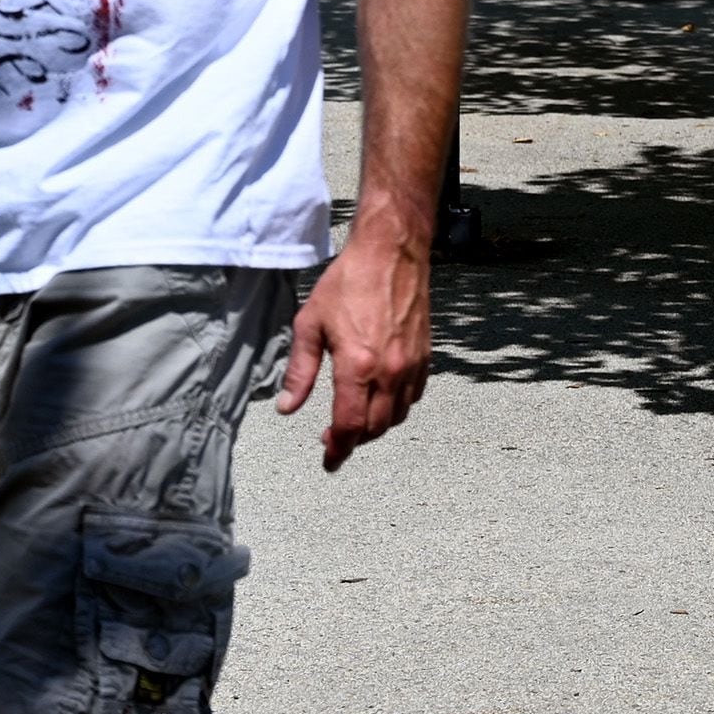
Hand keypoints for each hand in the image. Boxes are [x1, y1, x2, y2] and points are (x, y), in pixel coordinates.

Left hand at [278, 217, 431, 470]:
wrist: (392, 253)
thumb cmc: (347, 283)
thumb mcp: (310, 324)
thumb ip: (300, 371)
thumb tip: (287, 408)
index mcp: (357, 366)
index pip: (348, 426)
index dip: (336, 450)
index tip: (328, 461)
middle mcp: (389, 371)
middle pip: (375, 428)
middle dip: (353, 441)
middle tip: (333, 440)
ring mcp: (412, 364)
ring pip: (398, 415)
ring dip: (376, 426)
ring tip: (356, 420)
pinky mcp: (425, 355)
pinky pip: (415, 396)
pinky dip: (398, 407)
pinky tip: (382, 398)